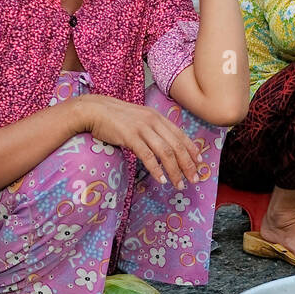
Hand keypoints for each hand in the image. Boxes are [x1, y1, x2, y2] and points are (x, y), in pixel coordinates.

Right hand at [73, 94, 203, 187]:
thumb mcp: (140, 119)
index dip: (192, 151)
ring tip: (179, 184)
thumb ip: (153, 129)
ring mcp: (142, 129)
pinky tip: (161, 180)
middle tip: (194, 180)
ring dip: (175, 171)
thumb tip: (165, 145)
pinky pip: (148, 156)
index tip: (200, 164)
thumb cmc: (116, 117)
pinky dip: (156, 170)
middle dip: (188, 165)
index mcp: (158, 117)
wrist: (94, 109)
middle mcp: (153, 121)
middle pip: (177, 146)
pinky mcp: (130, 137)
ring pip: (166, 153)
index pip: (181, 135)